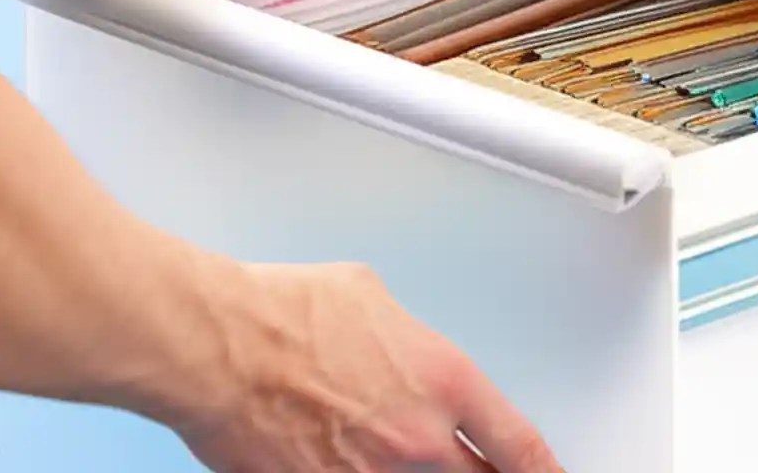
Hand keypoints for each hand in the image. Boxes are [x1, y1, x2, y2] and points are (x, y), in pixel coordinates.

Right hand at [175, 263, 561, 472]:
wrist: (215, 347)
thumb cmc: (281, 314)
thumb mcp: (372, 301)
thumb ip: (406, 343)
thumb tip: (403, 358)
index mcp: (442, 381)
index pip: (518, 444)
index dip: (542, 470)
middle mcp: (417, 439)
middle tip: (475, 468)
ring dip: (412, 471)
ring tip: (383, 447)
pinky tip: (334, 453)